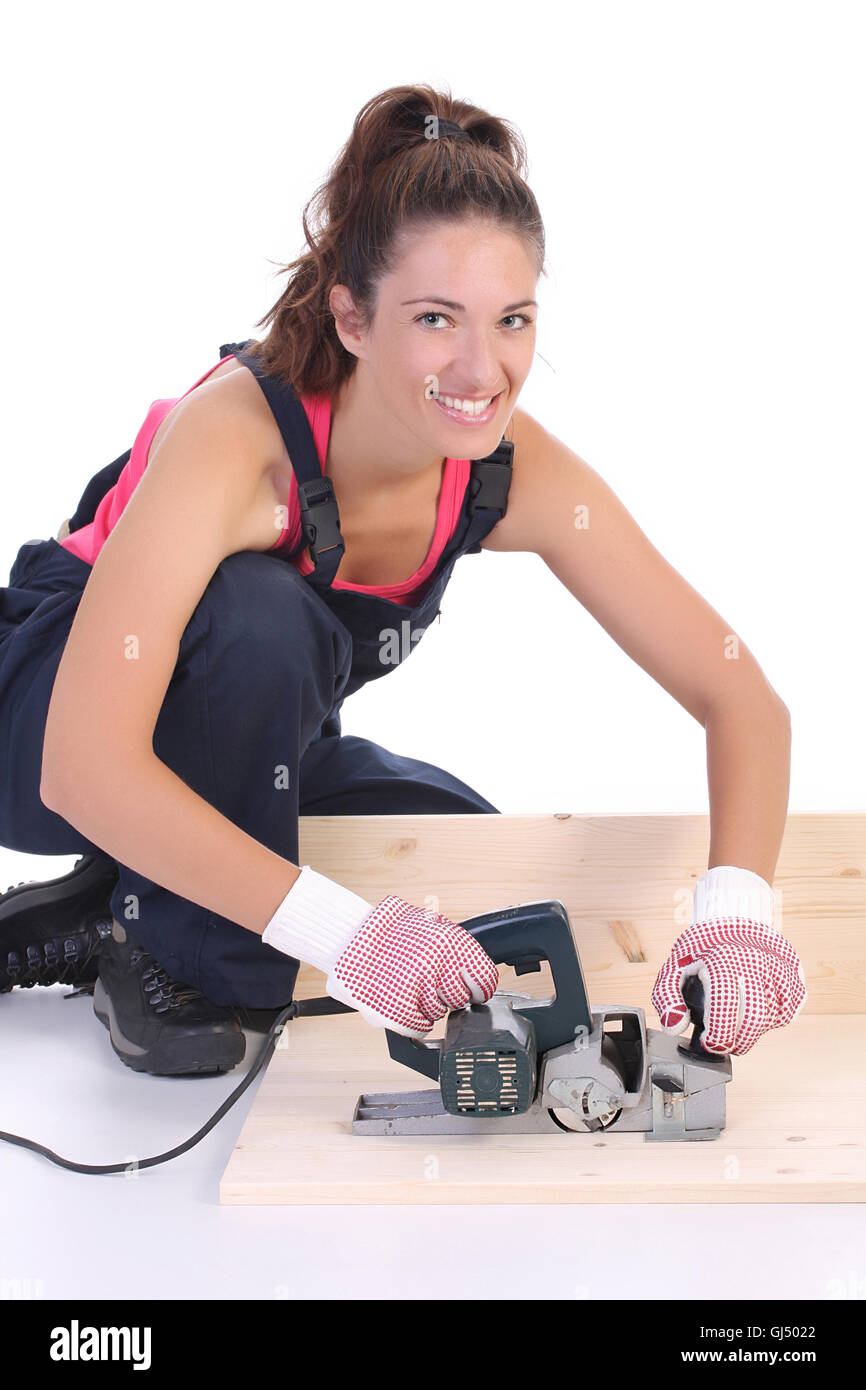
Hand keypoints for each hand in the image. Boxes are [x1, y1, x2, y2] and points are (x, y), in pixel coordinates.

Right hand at [325, 895, 498, 1038]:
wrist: (347, 937)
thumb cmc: (389, 932)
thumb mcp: (431, 926)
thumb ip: (458, 950)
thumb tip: (480, 980)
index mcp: (446, 943)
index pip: (483, 979)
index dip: (478, 986)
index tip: (473, 988)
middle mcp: (433, 967)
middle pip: (460, 999)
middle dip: (448, 992)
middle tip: (428, 979)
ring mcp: (413, 991)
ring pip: (438, 1014)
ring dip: (427, 1004)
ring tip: (408, 984)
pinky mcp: (395, 1012)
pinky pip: (418, 1027)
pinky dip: (412, 1018)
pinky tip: (401, 1000)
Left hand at [652, 914, 806, 1055]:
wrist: (734, 919)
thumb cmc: (703, 948)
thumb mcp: (674, 967)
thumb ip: (667, 998)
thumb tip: (674, 1026)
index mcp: (724, 962)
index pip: (726, 1011)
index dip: (717, 1037)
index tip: (708, 1042)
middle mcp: (756, 965)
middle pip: (753, 1022)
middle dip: (736, 1041)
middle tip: (722, 1040)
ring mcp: (779, 972)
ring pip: (771, 1020)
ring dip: (752, 1031)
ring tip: (735, 1022)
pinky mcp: (793, 978)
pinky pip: (787, 1013)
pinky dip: (770, 1020)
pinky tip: (753, 1009)